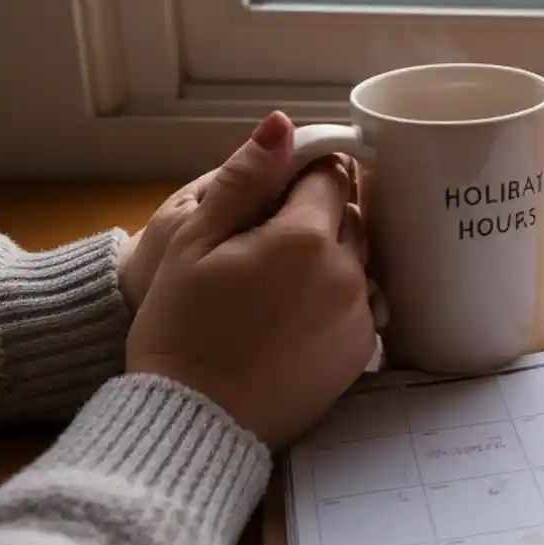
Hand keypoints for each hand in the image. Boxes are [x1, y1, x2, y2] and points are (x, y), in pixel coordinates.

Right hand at [127, 111, 374, 448]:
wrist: (194, 421)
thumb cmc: (182, 329)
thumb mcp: (195, 241)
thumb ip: (245, 179)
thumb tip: (282, 123)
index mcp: (305, 238)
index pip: (330, 176)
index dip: (304, 175)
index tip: (279, 189)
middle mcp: (346, 273)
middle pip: (352, 216)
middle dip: (319, 214)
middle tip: (271, 238)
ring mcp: (359, 315)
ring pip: (360, 260)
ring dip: (332, 256)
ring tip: (281, 280)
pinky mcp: (362, 352)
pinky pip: (361, 304)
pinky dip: (337, 298)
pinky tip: (296, 315)